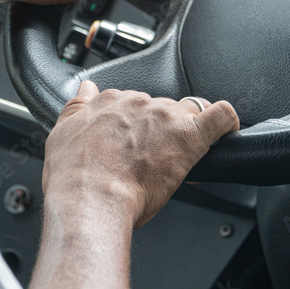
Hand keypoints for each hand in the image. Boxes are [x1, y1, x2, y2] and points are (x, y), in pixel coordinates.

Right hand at [43, 82, 239, 225]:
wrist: (90, 200)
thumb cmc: (76, 179)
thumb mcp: (61, 134)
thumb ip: (76, 106)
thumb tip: (86, 89)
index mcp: (110, 102)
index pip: (131, 103)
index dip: (135, 125)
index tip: (133, 143)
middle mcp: (139, 103)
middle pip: (159, 108)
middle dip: (159, 128)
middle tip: (151, 158)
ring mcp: (165, 118)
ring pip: (186, 112)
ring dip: (184, 128)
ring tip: (177, 155)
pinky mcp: (189, 136)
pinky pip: (219, 116)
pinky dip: (227, 120)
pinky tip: (228, 130)